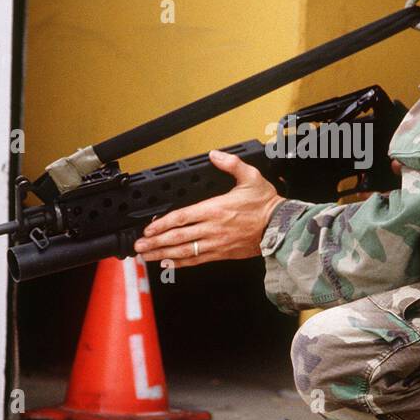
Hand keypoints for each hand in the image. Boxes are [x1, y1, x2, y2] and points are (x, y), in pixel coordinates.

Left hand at [131, 149, 283, 267]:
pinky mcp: (222, 254)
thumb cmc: (266, 205)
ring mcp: (216, 243)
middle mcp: (212, 228)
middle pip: (177, 237)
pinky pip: (197, 260)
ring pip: (184, 251)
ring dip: (163, 254)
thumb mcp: (251, 177)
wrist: (281, 227)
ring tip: (147, 256)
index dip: (162, 224)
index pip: (181, 217)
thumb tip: (215, 155)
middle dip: (155, 242)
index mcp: (215, 209)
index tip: (149, 228)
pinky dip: (181, 264)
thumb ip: (231, 164)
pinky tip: (168, 264)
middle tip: (139, 245)